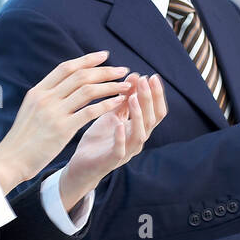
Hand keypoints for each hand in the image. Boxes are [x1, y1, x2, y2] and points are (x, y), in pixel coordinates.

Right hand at [0, 51, 131, 193]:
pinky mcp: (62, 129)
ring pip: (88, 91)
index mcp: (38, 91)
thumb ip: (46, 98)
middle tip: (123, 70)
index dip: (87, 60)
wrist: (10, 160)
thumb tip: (63, 87)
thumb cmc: (22, 139)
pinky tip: (118, 103)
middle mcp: (46, 98)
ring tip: (126, 86)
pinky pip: (89, 112)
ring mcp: (54, 112)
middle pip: (80, 76)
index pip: (66, 68)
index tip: (104, 56)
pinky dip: (106, 105)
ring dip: (110, 86)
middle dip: (105, 71)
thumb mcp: (30, 110)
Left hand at [59, 73, 166, 210]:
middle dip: (149, 99)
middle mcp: (137, 140)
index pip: (156, 111)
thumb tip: (136, 76)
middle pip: (151, 119)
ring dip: (138, 115)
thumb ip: (125, 99)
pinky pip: (120, 150)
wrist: (82, 164)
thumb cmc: (100, 138)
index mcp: (139, 128)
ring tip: (134, 98)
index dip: (157, 95)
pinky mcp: (111, 160)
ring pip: (140, 134)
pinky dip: (121, 138)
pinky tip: (119, 125)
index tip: (152, 76)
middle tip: (145, 80)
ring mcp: (126, 151)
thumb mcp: (113, 114)